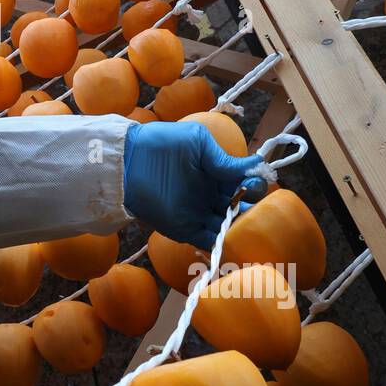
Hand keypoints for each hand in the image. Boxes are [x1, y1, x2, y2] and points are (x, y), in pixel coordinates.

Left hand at [123, 120, 267, 249]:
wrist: (129, 161)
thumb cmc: (162, 144)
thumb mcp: (197, 143)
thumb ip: (224, 159)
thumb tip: (257, 163)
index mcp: (215, 174)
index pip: (243, 183)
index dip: (253, 185)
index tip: (255, 183)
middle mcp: (210, 195)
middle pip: (239, 207)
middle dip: (250, 208)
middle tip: (255, 207)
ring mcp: (198, 213)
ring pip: (226, 226)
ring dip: (238, 227)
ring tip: (247, 224)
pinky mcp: (184, 229)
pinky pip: (207, 240)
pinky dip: (221, 242)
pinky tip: (232, 238)